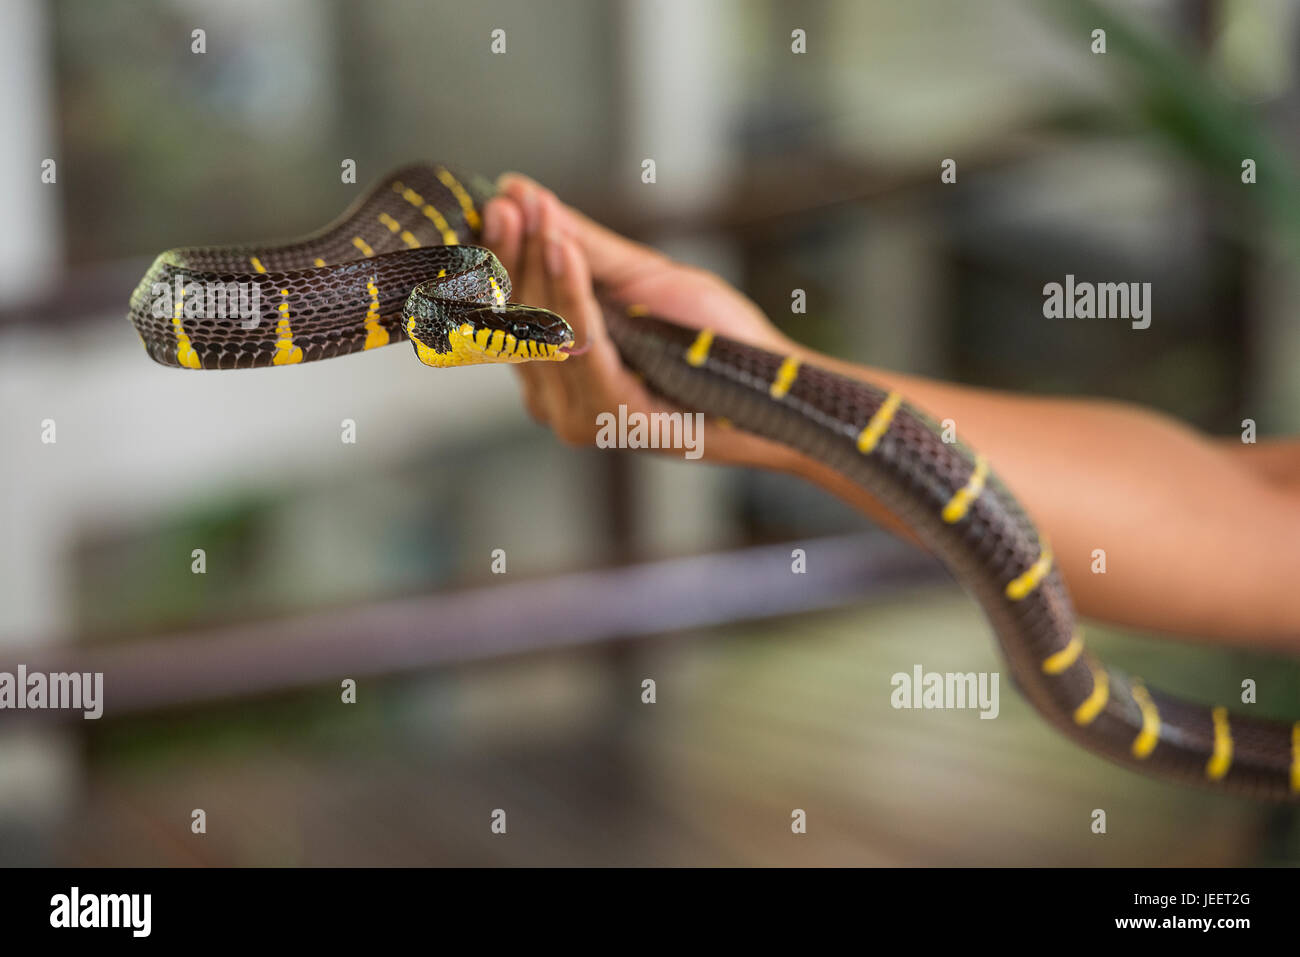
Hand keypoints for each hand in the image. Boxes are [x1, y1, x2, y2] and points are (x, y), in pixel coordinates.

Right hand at [480, 172, 804, 469]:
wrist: (769, 380)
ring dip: (539, 267)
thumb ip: (578, 243)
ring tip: (539, 216)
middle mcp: (553, 397)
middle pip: (515, 319)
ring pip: (542, 330)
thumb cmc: (707, 333)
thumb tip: (518, 190)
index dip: (499, 253)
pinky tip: (562, 251)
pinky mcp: (608, 415)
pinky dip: (570, 294)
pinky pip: (580, 345)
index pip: (505, 308)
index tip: (500, 200)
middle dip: (513, 254)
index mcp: (550, 365)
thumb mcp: (633, 275)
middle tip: (511, 202)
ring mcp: (576, 414)